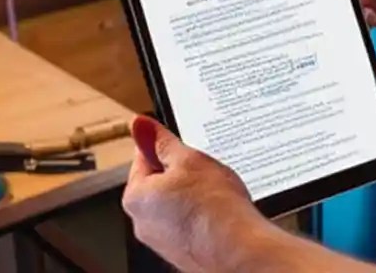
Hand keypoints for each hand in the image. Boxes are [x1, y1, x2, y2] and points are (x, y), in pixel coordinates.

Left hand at [122, 116, 267, 272]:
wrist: (239, 251)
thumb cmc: (214, 209)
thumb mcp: (188, 160)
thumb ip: (161, 141)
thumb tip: (141, 125)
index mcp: (136, 197)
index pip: (143, 157)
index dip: (166, 146)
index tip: (181, 142)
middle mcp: (143, 223)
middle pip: (159, 183)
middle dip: (181, 173)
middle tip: (204, 170)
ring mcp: (163, 241)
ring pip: (176, 204)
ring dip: (193, 195)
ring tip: (216, 193)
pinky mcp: (183, 251)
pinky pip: (189, 223)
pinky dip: (202, 215)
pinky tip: (219, 212)